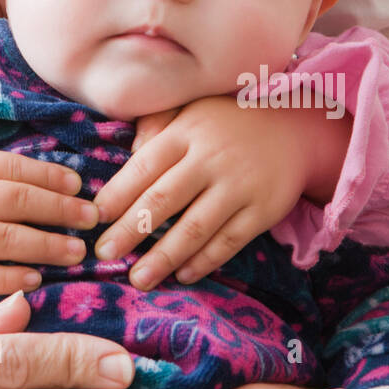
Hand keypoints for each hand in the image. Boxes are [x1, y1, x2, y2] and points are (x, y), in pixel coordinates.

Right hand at [0, 113, 96, 307]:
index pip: (13, 166)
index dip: (51, 176)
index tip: (79, 185)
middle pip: (19, 202)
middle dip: (62, 210)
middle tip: (92, 219)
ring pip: (7, 239)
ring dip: (48, 245)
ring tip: (77, 252)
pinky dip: (11, 277)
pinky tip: (35, 279)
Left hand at [93, 94, 346, 289]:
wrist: (294, 127)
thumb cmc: (227, 121)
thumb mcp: (190, 109)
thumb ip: (157, 126)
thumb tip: (127, 154)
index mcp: (187, 134)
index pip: (145, 166)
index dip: (118, 193)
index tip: (95, 217)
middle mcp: (211, 160)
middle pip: (163, 200)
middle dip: (130, 231)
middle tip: (104, 254)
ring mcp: (239, 187)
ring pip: (195, 227)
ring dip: (164, 257)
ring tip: (138, 278)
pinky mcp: (263, 210)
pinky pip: (229, 241)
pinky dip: (205, 261)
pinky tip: (182, 275)